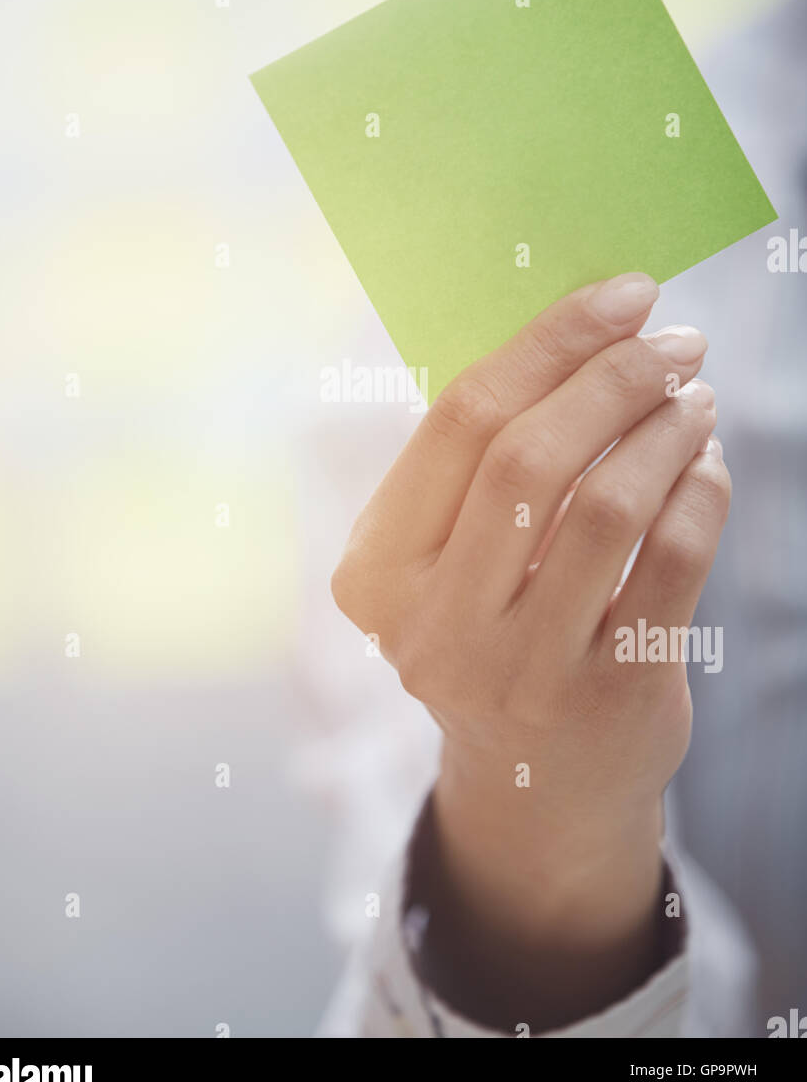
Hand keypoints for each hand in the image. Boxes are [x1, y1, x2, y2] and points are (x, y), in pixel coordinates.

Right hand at [330, 273, 730, 1030]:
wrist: (533, 785)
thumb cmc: (493, 634)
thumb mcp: (451, 560)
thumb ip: (484, 466)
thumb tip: (587, 336)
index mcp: (377, 572)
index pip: (459, 422)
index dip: (548, 344)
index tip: (620, 296)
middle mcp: (433, 626)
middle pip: (528, 456)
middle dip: (614, 377)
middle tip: (675, 341)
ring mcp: (520, 672)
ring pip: (608, 507)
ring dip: (666, 430)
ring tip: (695, 399)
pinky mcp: (608, 699)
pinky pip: (672, 562)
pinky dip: (701, 493)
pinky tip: (705, 465)